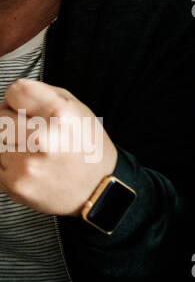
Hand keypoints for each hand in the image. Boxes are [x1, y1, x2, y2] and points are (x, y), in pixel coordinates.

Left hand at [0, 79, 116, 215]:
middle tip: (27, 132)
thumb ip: (43, 97)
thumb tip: (9, 99)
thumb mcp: (79, 111)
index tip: (23, 108)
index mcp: (61, 114)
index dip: (18, 99)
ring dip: (9, 144)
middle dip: (10, 122)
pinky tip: (30, 167)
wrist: (98, 190)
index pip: (15, 91)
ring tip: (32, 152)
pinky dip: (8, 164)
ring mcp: (25, 162)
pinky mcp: (14, 184)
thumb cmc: (88, 149)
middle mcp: (42, 137)